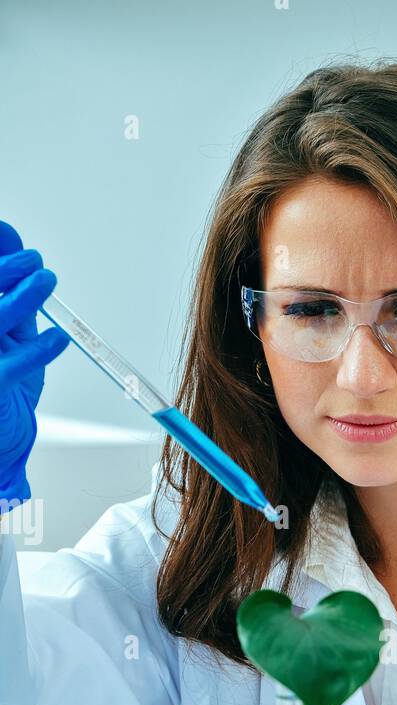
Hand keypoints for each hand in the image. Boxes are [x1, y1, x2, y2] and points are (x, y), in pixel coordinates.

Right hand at [0, 221, 68, 504]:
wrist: (0, 448)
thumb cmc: (2, 390)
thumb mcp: (8, 338)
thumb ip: (13, 300)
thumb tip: (19, 251)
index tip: (7, 234)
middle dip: (3, 269)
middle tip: (34, 259)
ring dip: (21, 296)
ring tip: (47, 279)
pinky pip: (11, 365)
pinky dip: (40, 349)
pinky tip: (59, 338)